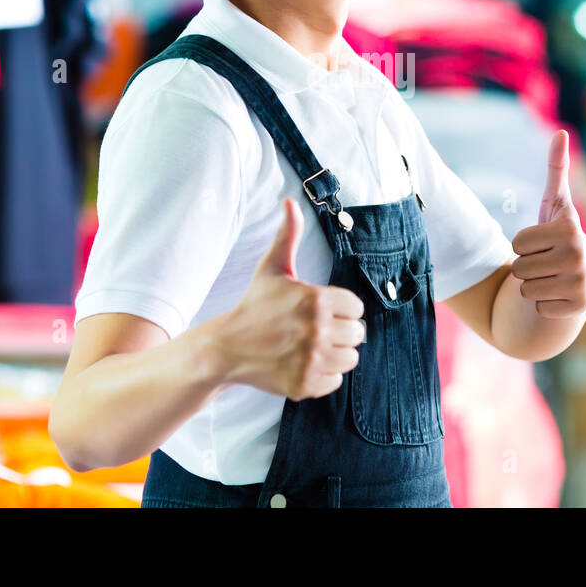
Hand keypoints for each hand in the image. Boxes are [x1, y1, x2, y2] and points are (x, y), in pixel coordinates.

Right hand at [217, 198, 365, 400]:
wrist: (227, 347)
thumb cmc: (254, 305)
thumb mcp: (272, 268)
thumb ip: (288, 234)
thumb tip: (290, 202)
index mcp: (316, 299)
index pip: (357, 309)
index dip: (341, 309)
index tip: (319, 310)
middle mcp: (316, 330)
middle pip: (357, 335)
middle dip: (340, 332)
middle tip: (315, 330)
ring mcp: (310, 360)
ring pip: (350, 359)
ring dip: (335, 354)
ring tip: (311, 346)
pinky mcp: (304, 384)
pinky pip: (335, 382)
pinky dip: (322, 375)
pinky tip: (302, 363)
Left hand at [510, 130, 585, 318]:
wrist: (581, 275)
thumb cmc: (559, 234)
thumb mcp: (555, 203)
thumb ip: (556, 168)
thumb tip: (560, 131)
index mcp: (570, 228)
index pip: (517, 242)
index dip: (524, 243)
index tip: (541, 242)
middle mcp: (580, 256)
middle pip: (520, 267)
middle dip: (527, 265)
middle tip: (545, 261)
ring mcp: (582, 284)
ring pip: (526, 289)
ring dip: (533, 285)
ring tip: (551, 277)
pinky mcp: (579, 308)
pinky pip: (538, 307)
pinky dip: (544, 303)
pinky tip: (558, 293)